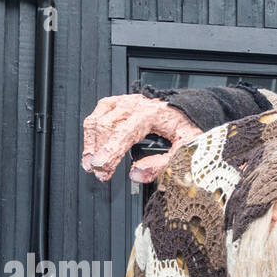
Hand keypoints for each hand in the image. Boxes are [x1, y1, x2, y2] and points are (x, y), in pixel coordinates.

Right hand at [80, 93, 201, 183]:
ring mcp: (123, 102)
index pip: (124, 132)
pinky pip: (97, 115)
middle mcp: (134, 105)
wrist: (185, 109)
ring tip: (89, 164)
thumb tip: (136, 174)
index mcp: (150, 113)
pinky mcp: (117, 103)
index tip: (102, 167)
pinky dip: (92, 132)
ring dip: (91, 143)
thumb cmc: (187, 127)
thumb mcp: (185, 148)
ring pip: (97, 119)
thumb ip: (163, 163)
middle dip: (99, 151)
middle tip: (99, 173)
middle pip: (106, 126)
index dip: (110, 151)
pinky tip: (92, 147)